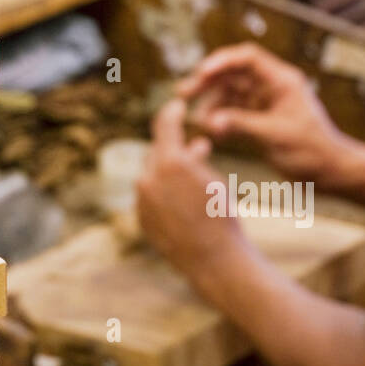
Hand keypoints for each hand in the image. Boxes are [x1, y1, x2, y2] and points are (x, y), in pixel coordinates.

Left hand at [136, 99, 245, 285]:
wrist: (215, 260)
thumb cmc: (223, 215)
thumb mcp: (214, 179)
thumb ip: (196, 158)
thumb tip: (194, 145)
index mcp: (170, 162)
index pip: (165, 125)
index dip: (171, 112)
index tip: (176, 105)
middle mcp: (149, 178)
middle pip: (157, 152)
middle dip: (173, 148)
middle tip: (192, 146)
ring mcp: (141, 200)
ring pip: (152, 175)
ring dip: (168, 172)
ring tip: (187, 173)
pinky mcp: (141, 218)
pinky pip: (149, 197)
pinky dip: (162, 192)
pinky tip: (180, 197)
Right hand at [178, 43, 358, 188]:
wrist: (331, 174)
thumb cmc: (312, 152)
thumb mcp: (275, 136)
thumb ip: (242, 125)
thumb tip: (210, 121)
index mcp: (282, 81)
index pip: (247, 58)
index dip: (222, 61)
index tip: (201, 73)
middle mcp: (271, 87)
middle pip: (232, 74)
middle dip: (207, 82)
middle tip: (183, 93)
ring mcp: (264, 103)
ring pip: (229, 93)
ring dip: (211, 104)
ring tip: (198, 121)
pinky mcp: (260, 119)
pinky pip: (233, 112)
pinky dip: (220, 119)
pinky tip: (210, 132)